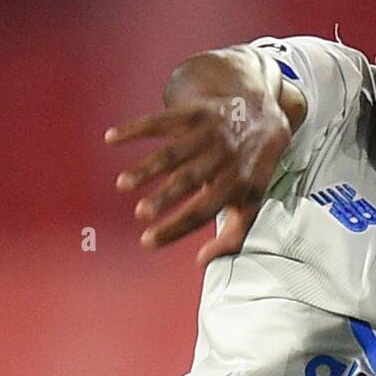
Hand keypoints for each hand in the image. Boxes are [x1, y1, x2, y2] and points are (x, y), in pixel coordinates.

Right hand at [105, 97, 291, 266]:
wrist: (264, 115)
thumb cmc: (251, 168)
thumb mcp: (251, 201)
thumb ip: (232, 235)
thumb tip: (203, 262)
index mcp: (238, 182)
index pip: (204, 210)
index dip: (176, 227)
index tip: (148, 241)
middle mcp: (224, 156)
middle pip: (189, 179)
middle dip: (164, 196)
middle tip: (140, 213)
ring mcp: (209, 132)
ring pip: (174, 152)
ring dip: (147, 167)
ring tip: (123, 184)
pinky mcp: (194, 112)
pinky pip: (161, 121)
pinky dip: (134, 128)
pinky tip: (111, 138)